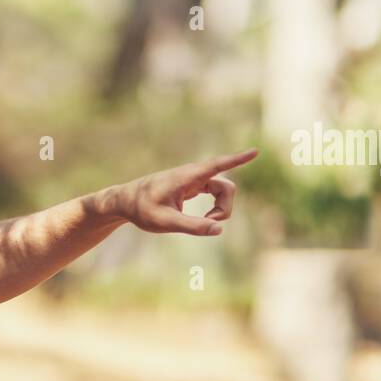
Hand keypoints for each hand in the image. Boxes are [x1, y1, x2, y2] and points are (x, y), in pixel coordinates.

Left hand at [112, 148, 256, 236]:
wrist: (124, 202)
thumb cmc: (141, 209)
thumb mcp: (165, 222)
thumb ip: (192, 226)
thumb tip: (219, 229)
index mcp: (187, 177)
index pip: (217, 165)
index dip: (238, 160)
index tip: (256, 151)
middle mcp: (192, 174)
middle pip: (226, 186)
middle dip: (225, 207)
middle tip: (211, 224)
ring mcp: (193, 179)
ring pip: (222, 190)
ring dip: (220, 208)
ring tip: (205, 222)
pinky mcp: (191, 186)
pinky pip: (214, 192)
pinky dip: (215, 207)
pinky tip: (207, 217)